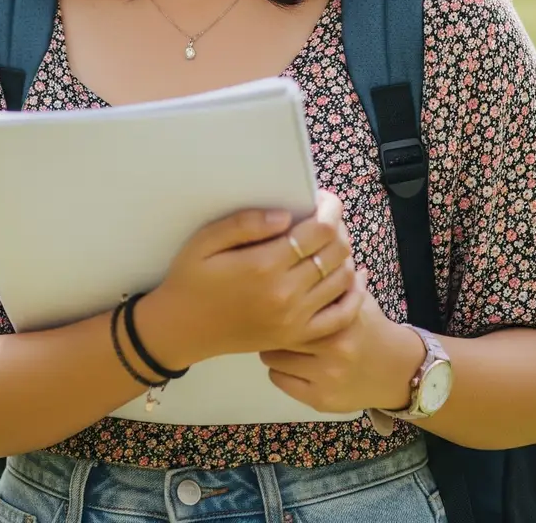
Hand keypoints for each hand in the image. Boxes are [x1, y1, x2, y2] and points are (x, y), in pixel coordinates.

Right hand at [135, 191, 358, 367]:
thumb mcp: (205, 241)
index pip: (318, 230)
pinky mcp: (296, 336)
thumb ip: (244, 223)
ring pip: (343, 279)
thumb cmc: (191, 279)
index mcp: (264, 265)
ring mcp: (294, 319)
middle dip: (339, 227)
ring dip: (345, 255)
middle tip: (326, 217)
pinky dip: (353, 294)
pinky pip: (340, 316)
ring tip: (331, 242)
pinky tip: (349, 278)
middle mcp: (285, 293)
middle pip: (336, 251)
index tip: (323, 198)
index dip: (330, 208)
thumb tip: (285, 215)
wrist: (182, 329)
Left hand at [258, 264, 424, 414]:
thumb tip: (309, 241)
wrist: (398, 371)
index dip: (280, 297)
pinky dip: (281, 371)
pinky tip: (291, 363)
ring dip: (273, 348)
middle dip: (272, 324)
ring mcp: (326, 378)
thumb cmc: (369, 326)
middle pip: (279, 330)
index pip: (293, 302)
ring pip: (273, 358)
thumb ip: (334, 275)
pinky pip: (280, 381)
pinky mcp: (320, 400)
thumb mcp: (357, 297)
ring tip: (282, 341)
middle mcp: (334, 349)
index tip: (275, 293)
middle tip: (271, 318)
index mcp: (341, 318)